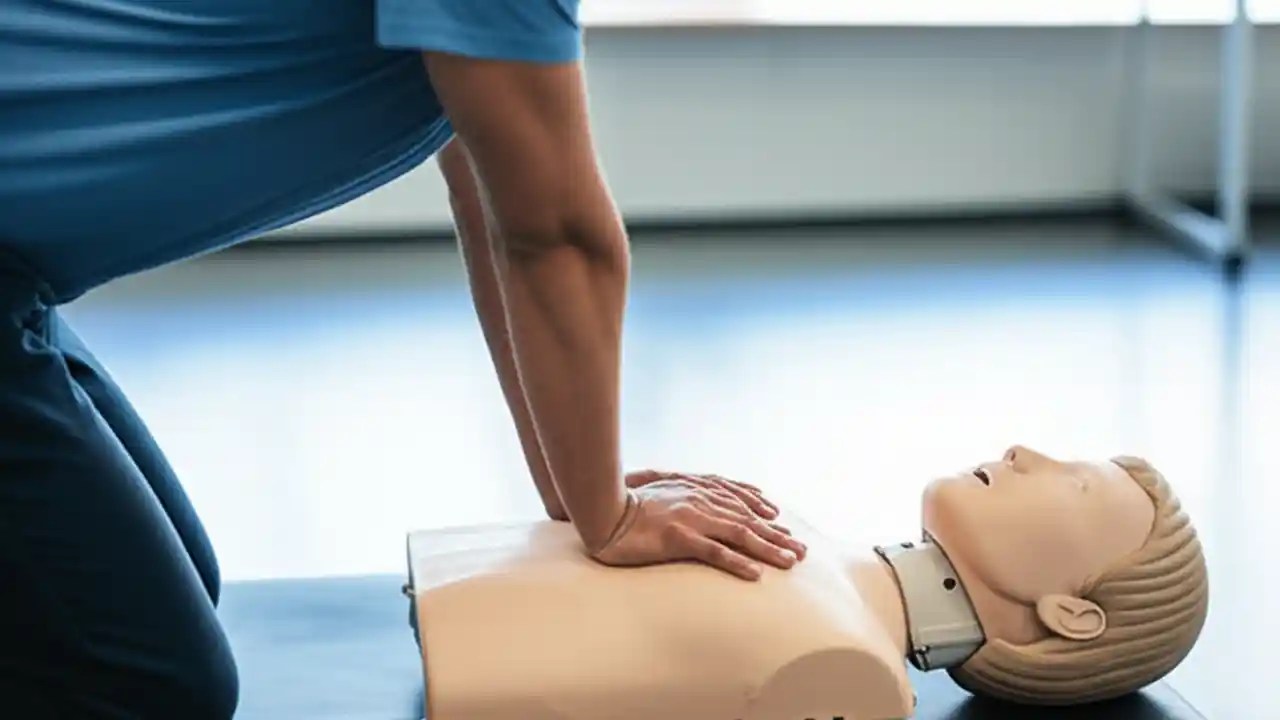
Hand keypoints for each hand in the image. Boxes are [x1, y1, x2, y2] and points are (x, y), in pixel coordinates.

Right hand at [590, 479, 806, 580]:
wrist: (601, 511)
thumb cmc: (625, 504)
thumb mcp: (659, 488)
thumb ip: (680, 489)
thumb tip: (695, 498)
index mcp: (695, 488)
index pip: (738, 499)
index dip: (763, 512)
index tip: (782, 524)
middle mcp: (699, 500)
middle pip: (748, 518)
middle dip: (777, 534)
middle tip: (801, 551)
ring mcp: (691, 517)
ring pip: (739, 534)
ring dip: (768, 548)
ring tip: (790, 562)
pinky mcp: (679, 537)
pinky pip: (714, 552)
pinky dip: (737, 562)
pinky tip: (755, 575)